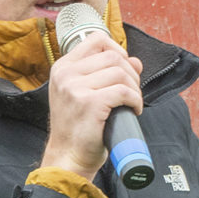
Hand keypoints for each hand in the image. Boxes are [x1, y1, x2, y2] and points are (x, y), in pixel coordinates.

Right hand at [40, 30, 143, 179]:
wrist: (68, 157)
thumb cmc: (79, 128)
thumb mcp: (85, 94)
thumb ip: (106, 74)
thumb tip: (135, 61)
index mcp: (63, 68)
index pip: (96, 39)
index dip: (117, 50)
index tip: (123, 69)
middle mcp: (66, 74)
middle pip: (113, 56)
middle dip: (130, 73)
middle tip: (131, 92)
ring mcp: (75, 87)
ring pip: (121, 73)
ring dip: (134, 88)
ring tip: (131, 103)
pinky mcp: (89, 103)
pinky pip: (123, 91)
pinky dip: (135, 100)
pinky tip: (133, 110)